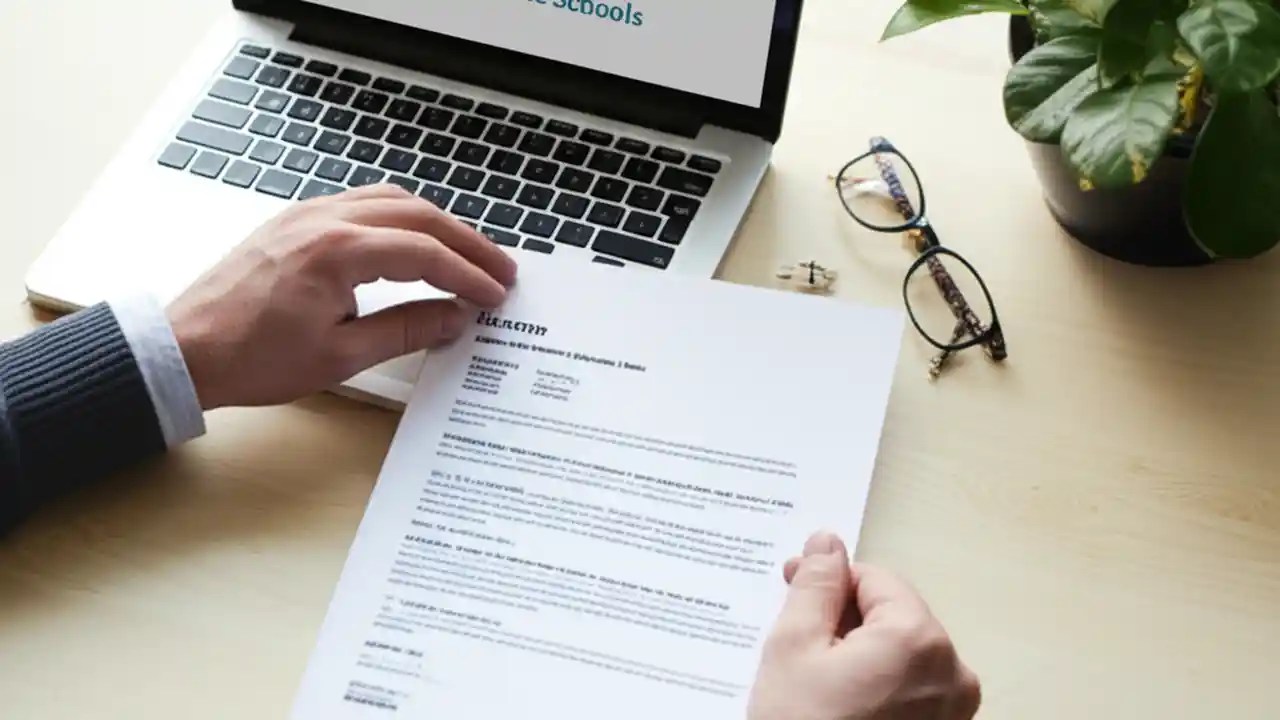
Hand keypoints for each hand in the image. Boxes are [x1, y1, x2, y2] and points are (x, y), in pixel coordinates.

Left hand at [167, 183, 517, 409]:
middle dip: (466, 242)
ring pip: (391, 200)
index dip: (468, 274)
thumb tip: (455, 317)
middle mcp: (324, 219)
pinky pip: (362, 203)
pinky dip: (401, 217)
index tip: (495, 295)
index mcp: (337, 251)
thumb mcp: (340, 355)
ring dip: (436, 224)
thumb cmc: (253, 357)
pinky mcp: (295, 221)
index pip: (425, 253)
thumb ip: (407, 329)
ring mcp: (307, 214)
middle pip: (417, 215)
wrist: (186, 349)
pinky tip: (414, 241)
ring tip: (466, 253)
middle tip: (500, 269)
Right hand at [747, 532, 979, 719]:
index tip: (791, 584)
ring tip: (813, 675)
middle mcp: (952, 671)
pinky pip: (911, 688)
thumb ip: (815, 586)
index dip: (829, 579)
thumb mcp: (793, 647)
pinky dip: (876, 683)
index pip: (875, 579)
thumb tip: (826, 544)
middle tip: (795, 637)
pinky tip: (837, 700)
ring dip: (859, 651)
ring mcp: (954, 710)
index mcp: (918, 639)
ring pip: (901, 652)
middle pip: (892, 615)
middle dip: (844, 618)